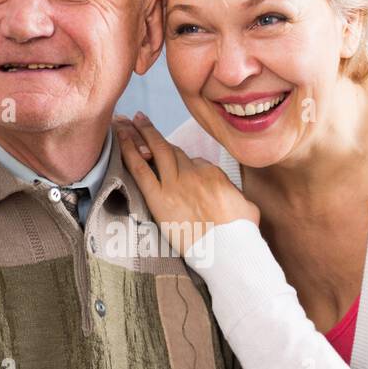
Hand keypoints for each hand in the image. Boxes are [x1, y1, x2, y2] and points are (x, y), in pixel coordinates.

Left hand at [116, 111, 259, 254]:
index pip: (192, 160)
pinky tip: (121, 138)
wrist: (229, 250)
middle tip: (138, 118)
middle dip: (150, 131)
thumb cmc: (241, 234)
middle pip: (169, 148)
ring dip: (136, 134)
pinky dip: (129, 151)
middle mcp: (193, 173)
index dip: (178, 159)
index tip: (168, 158)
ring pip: (153, 151)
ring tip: (123, 121)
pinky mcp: (160, 199)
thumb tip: (226, 193)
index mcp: (213, 173)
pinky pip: (141, 169)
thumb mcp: (246, 205)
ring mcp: (175, 184)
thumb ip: (231, 192)